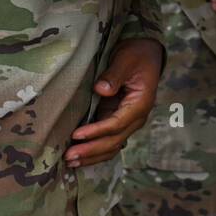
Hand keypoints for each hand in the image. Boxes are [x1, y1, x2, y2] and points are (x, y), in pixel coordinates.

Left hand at [65, 38, 164, 169]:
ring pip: (112, 146)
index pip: (117, 124)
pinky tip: (80, 157)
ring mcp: (127, 121)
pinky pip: (108, 141)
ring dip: (92, 156)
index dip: (97, 131)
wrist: (146, 53)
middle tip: (69, 156)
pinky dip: (95, 151)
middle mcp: (136, 117)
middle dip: (91, 150)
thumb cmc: (136, 54)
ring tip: (71, 162)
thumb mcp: (126, 58)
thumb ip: (114, 74)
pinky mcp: (118, 120)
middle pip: (114, 141)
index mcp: (140, 104)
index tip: (77, 135)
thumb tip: (101, 90)